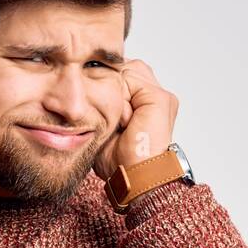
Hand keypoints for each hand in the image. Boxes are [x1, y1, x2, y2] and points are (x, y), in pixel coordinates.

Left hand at [92, 59, 178, 180]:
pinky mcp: (160, 98)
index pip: (120, 74)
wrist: (135, 178)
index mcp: (144, 101)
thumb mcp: (104, 126)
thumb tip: (87, 83)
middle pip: (123, 69)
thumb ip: (102, 102)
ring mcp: (160, 95)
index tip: (99, 109)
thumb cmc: (120, 161)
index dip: (105, 86)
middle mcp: (155, 95)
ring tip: (122, 124)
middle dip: (111, 90)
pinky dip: (122, 102)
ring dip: (116, 97)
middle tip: (116, 123)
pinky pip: (129, 81)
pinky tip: (127, 122)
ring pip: (125, 72)